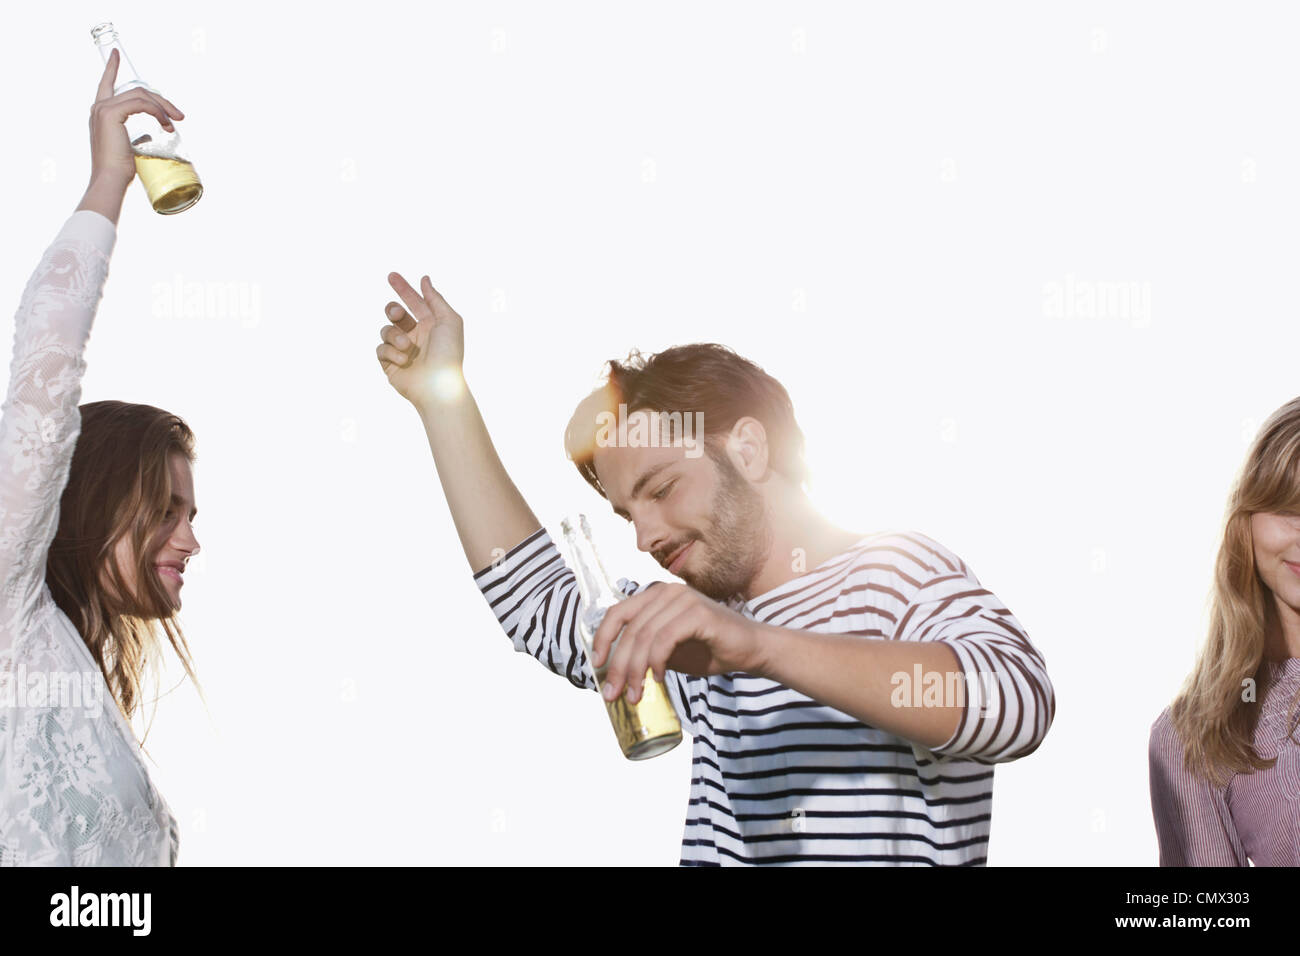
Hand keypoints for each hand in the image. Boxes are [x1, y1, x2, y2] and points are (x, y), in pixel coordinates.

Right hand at [88, 47, 184, 188]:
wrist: (110, 180)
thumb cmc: (120, 171)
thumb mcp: (129, 148)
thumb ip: (137, 136)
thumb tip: (152, 136)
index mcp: (100, 114)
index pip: (105, 84)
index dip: (111, 68)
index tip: (116, 53)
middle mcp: (98, 107)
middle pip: (135, 90)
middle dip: (160, 100)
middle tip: (179, 115)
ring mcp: (103, 109)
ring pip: (140, 95)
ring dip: (163, 106)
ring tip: (177, 122)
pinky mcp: (111, 113)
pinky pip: (140, 103)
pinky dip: (157, 112)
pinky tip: (166, 124)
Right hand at [376, 273, 465, 406]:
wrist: (438, 385)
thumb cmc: (448, 353)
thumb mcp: (449, 320)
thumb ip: (435, 299)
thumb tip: (424, 279)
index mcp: (431, 325)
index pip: (414, 302)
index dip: (403, 288)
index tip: (392, 275)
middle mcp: (415, 336)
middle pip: (394, 313)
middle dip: (393, 309)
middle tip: (398, 314)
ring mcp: (401, 350)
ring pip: (385, 330)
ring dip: (394, 335)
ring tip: (406, 347)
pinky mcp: (390, 364)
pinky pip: (380, 349)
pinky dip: (390, 352)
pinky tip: (403, 361)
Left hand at [591, 582, 766, 702]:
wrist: (750, 650)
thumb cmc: (709, 650)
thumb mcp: (668, 651)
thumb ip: (644, 652)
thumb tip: (614, 673)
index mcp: (656, 596)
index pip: (618, 613)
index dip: (602, 638)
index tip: (597, 665)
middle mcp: (667, 591)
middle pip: (630, 629)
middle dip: (618, 665)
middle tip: (614, 694)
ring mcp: (683, 598)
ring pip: (645, 636)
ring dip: (636, 670)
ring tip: (636, 694)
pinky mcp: (697, 612)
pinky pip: (666, 639)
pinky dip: (657, 661)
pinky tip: (658, 678)